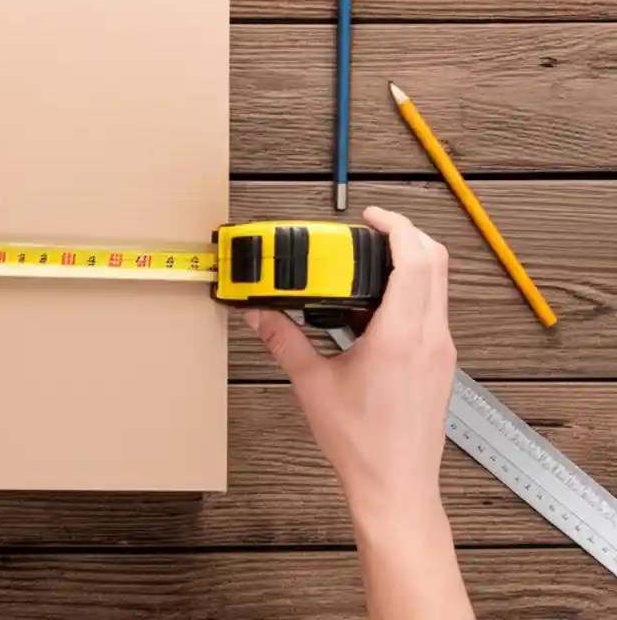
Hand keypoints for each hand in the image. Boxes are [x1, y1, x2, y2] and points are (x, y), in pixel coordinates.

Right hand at [245, 207, 455, 517]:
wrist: (396, 484)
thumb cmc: (363, 444)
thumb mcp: (312, 384)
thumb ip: (284, 340)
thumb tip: (259, 313)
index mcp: (401, 336)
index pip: (414, 259)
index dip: (395, 226)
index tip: (369, 216)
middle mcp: (430, 337)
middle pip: (435, 261)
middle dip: (406, 235)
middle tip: (369, 230)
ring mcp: (440, 350)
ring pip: (437, 285)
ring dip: (408, 264)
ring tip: (365, 268)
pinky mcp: (439, 363)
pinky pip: (431, 311)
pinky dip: (408, 294)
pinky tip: (371, 312)